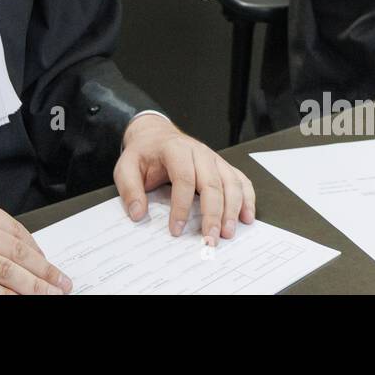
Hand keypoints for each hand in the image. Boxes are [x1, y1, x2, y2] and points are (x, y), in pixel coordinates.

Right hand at [0, 194, 71, 293]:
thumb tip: (14, 251)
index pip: (14, 229)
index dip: (38, 251)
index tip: (50, 265)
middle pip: (14, 250)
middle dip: (43, 271)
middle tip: (61, 284)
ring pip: (3, 270)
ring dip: (31, 286)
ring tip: (49, 296)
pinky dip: (2, 295)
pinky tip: (17, 301)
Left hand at [114, 114, 255, 246]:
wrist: (157, 135)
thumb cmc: (144, 154)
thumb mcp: (126, 166)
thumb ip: (130, 189)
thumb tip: (137, 214)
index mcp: (175, 149)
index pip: (184, 178)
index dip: (181, 206)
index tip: (176, 230)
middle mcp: (199, 152)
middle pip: (212, 183)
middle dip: (213, 214)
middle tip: (210, 239)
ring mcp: (214, 158)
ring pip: (231, 183)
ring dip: (232, 209)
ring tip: (228, 233)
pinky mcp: (222, 166)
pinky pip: (241, 180)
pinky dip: (247, 199)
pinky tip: (247, 218)